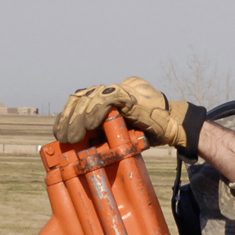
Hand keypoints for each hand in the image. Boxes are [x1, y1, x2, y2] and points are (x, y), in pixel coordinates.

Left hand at [54, 77, 198, 148]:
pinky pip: (106, 98)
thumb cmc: (151, 132)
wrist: (174, 126)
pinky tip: (88, 125)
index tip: (60, 132)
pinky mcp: (129, 93)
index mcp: (110, 97)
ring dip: (77, 118)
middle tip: (61, 137)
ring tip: (71, 137)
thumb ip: (105, 132)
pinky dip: (95, 111)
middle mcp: (113, 89)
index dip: (69, 115)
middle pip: (82, 97)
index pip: (83, 100)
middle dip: (68, 117)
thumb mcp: (122, 133)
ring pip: (90, 97)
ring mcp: (121, 89)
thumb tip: (84, 145)